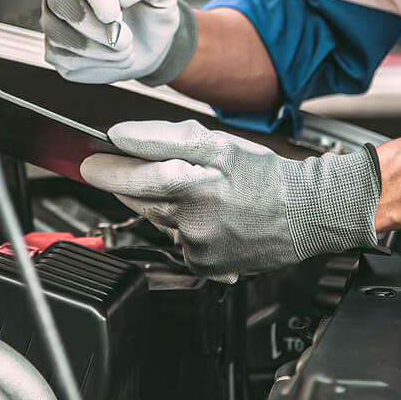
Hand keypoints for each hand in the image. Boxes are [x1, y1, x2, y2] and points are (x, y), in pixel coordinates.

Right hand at [41, 0, 194, 84]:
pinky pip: (63, 58)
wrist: (147, 44)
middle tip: (123, 39)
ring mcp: (53, 18)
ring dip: (99, 48)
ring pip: (59, 33)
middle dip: (93, 24)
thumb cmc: (150, 8)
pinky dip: (94, 63)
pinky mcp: (54, 49)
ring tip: (125, 48)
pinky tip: (111, 58)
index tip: (114, 11)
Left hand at [79, 120, 384, 280]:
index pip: (137, 169)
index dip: (110, 164)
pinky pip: (177, 244)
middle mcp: (194, 213)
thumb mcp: (221, 144)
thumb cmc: (265, 176)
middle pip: (140, 196)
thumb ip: (168, 138)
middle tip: (109, 170)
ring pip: (159, 219)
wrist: (307, 215)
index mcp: (197, 178)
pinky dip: (182, 230)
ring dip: (160, 205)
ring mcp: (197, 242)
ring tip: (195, 194)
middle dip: (122, 181)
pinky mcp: (203, 263)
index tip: (93, 157)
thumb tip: (124, 135)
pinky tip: (207, 220)